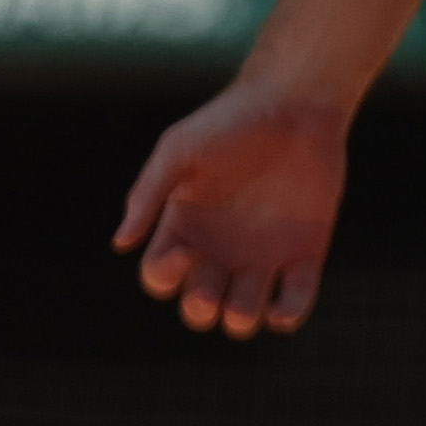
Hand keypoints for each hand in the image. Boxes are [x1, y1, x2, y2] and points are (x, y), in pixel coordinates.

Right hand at [111, 78, 348, 335]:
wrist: (294, 105)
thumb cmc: (228, 122)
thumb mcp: (179, 150)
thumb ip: (148, 194)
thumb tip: (121, 244)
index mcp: (182, 224)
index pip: (160, 275)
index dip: (164, 277)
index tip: (182, 250)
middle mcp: (218, 247)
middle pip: (198, 305)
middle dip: (199, 310)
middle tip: (210, 291)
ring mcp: (262, 254)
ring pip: (243, 314)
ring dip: (239, 320)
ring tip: (245, 302)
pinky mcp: (304, 254)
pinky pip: (295, 302)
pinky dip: (287, 317)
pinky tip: (280, 311)